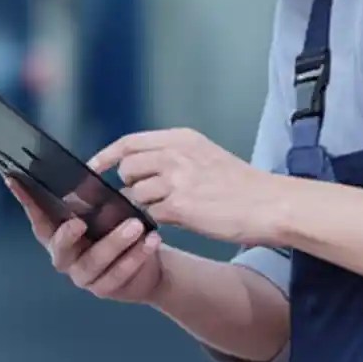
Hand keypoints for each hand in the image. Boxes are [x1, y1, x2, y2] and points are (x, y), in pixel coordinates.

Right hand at [6, 176, 164, 303]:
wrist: (147, 265)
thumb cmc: (117, 231)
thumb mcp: (103, 214)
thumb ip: (89, 203)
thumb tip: (82, 179)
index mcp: (56, 235)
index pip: (37, 216)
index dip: (25, 200)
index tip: (14, 179)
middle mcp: (64, 257)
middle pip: (60, 248)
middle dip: (68, 235)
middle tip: (79, 222)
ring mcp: (82, 276)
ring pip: (95, 261)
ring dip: (115, 242)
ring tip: (136, 225)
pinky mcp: (104, 289)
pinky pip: (119, 273)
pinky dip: (136, 256)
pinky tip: (151, 240)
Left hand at [89, 128, 289, 246]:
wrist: (270, 205)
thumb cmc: (240, 185)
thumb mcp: (205, 156)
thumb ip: (172, 157)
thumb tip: (138, 168)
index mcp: (181, 139)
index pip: (129, 143)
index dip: (106, 156)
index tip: (92, 168)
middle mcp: (175, 154)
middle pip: (127, 168)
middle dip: (129, 185)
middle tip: (144, 198)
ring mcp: (176, 178)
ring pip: (135, 193)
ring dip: (141, 206)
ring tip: (164, 211)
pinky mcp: (179, 205)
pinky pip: (148, 214)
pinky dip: (152, 220)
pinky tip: (169, 223)